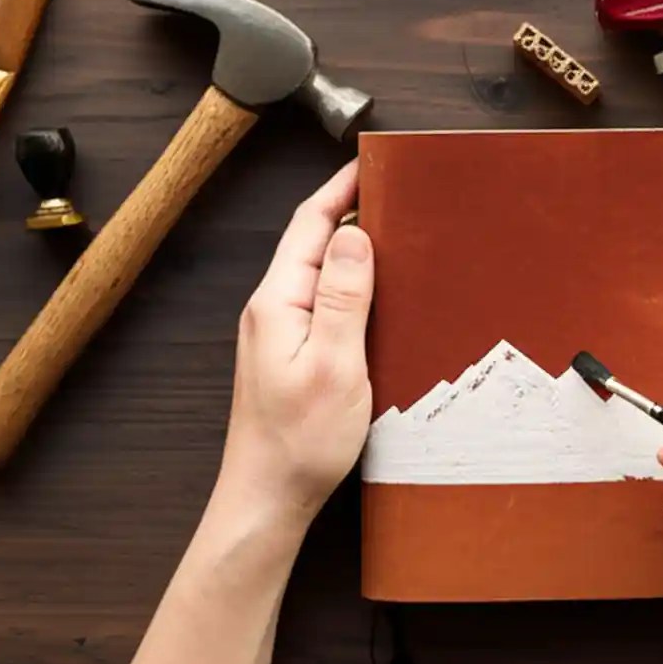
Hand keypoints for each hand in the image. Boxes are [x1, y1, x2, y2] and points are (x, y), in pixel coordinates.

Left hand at [219, 161, 374, 524]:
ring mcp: (278, 333)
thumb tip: (353, 236)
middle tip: (395, 194)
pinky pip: (322, 302)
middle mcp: (272, 310)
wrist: (267, 498)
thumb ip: (343, 297)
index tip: (373, 164)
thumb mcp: (334, 364)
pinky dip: (351, 284)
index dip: (341, 189)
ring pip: (318, 272)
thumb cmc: (299, 443)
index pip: (309, 225)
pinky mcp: (290, 355)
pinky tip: (377, 294)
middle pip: (312, 242)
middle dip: (351, 210)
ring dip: (352, 248)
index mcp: (278, 302)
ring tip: (394, 234)